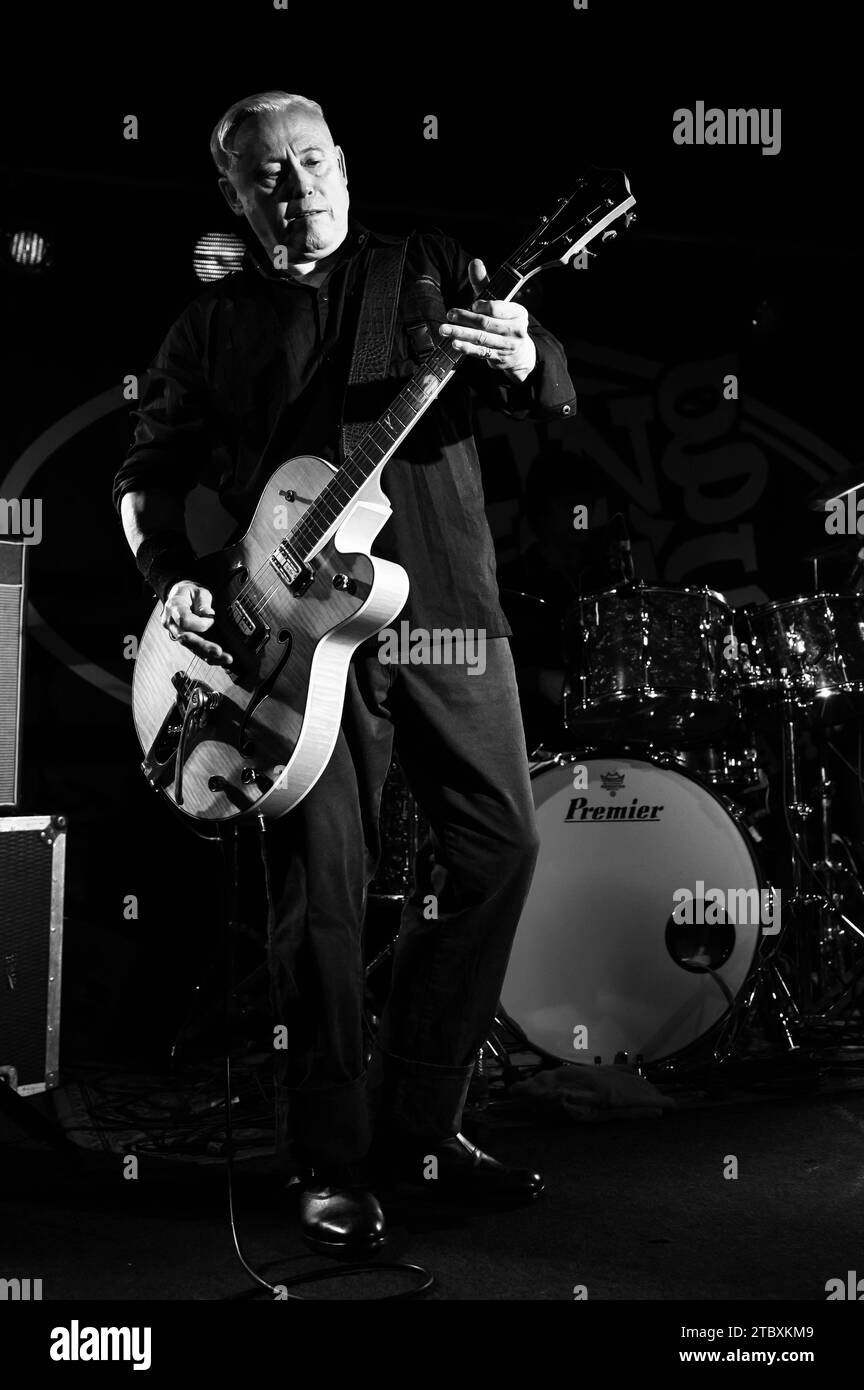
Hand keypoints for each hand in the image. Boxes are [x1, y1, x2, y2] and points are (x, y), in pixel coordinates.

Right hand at [161, 581, 232, 666]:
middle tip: (218, 651)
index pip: (184, 621)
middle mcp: (172, 623)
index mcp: (174, 607)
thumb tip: (208, 615)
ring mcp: (176, 633)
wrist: (181, 596)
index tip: (211, 616)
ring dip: (209, 655)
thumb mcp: (199, 590)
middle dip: (204, 646)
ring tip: (226, 658)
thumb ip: (203, 602)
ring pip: (191, 648)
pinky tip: (221, 660)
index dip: (200, 622)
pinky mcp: (184, 641)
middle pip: (186, 639)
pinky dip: (209, 657)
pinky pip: (196, 651)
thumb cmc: (190, 592)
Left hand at [439, 259, 536, 381]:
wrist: (520, 354)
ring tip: (445, 330)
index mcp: (518, 312)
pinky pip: (480, 353)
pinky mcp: (498, 359)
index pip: (498, 308)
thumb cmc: (505, 322)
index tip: (472, 305)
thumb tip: (475, 262)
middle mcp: (515, 330)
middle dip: (465, 319)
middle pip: (486, 323)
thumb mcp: (499, 303)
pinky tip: (455, 344)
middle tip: (449, 314)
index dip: (483, 306)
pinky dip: (466, 349)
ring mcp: (507, 346)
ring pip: (481, 338)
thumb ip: (484, 284)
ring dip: (461, 333)